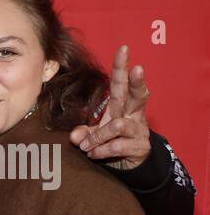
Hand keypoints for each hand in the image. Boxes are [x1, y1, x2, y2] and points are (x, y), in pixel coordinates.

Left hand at [68, 45, 150, 170]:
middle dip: (136, 81)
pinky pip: (116, 146)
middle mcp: (133, 114)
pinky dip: (101, 151)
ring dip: (97, 137)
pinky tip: (94, 155)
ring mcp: (138, 130)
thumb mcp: (95, 135)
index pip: (121, 84)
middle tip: (137, 68)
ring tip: (87, 147)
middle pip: (137, 94)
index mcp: (122, 106)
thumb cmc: (112, 142)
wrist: (131, 165)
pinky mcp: (139, 146)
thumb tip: (75, 136)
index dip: (121, 67)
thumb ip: (84, 133)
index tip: (122, 49)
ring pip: (117, 126)